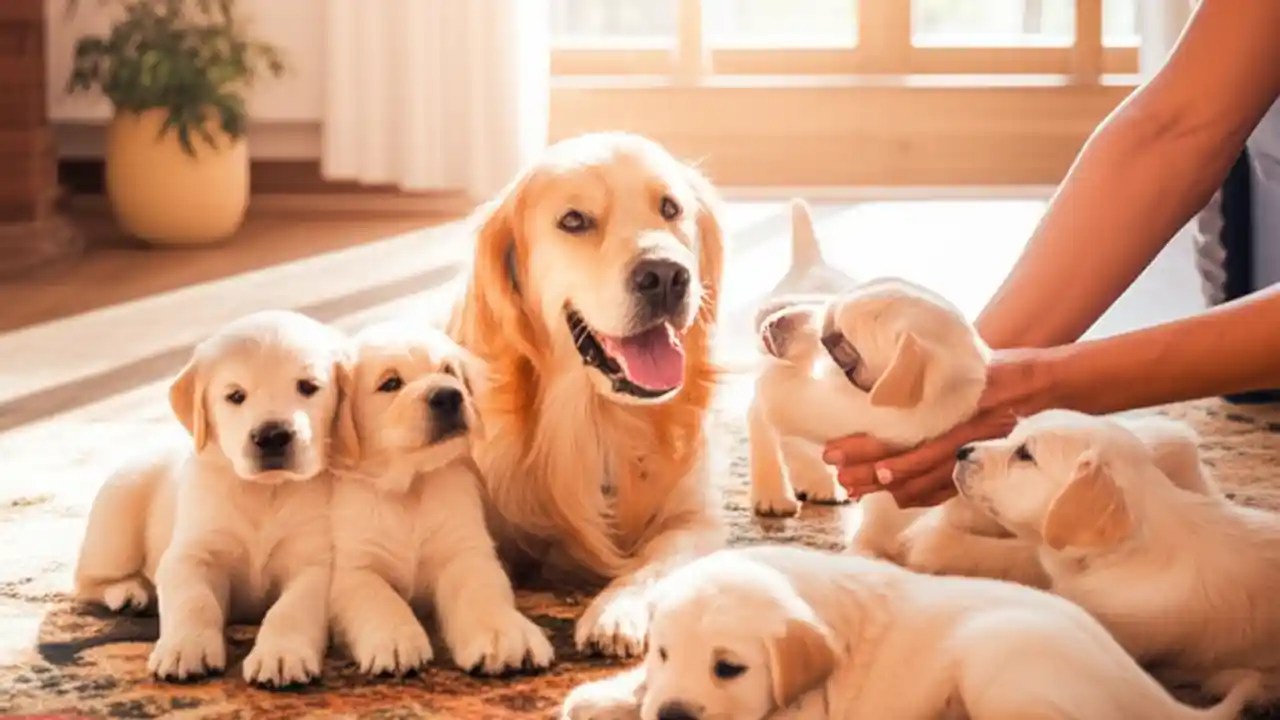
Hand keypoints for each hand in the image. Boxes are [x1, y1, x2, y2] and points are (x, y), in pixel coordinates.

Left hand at [823, 349, 1054, 507]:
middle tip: (838, 475)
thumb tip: (881, 381)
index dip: (865, 445)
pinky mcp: (980, 464)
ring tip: (857, 490)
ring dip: (888, 486)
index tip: (835, 450)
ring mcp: (971, 452)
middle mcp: (960, 434)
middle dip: (868, 470)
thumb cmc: (997, 370)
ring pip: (923, 478)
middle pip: (906, 460)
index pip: (899, 433)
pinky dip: (921, 493)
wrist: (1045, 384)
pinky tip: (898, 497)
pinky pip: (945, 487)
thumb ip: (924, 378)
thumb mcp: (961, 365)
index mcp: (951, 407)